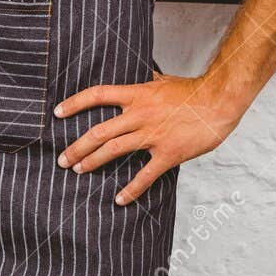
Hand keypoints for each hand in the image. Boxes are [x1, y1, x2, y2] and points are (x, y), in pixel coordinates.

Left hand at [55, 71, 244, 204]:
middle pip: (99, 131)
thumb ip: (144, 82)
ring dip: (92, 162)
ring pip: (114, 150)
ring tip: (77, 170)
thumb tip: (136, 76)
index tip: (57, 112)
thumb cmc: (192, 90)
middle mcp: (139, 114)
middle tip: (62, 159)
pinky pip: (146, 175)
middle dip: (77, 146)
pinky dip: (131, 189)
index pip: (97, 95)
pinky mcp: (168, 153)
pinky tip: (119, 199)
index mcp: (136, 94)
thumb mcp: (162, 80)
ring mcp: (153, 135)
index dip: (74, 103)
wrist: (218, 101)